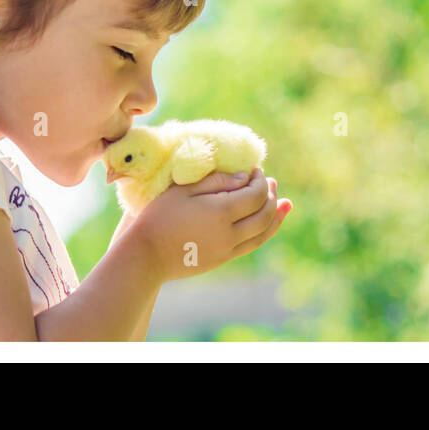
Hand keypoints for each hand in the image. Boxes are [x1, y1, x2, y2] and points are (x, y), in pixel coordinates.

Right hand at [125, 168, 291, 283]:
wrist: (144, 256)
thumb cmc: (158, 217)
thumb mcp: (183, 190)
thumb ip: (216, 181)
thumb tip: (246, 178)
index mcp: (221, 212)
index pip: (255, 194)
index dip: (260, 180)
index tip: (255, 169)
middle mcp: (230, 234)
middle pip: (264, 214)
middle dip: (270, 196)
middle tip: (269, 181)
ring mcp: (227, 250)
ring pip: (263, 233)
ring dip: (276, 216)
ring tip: (285, 204)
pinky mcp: (222, 259)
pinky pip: (252, 245)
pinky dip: (265, 232)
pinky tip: (268, 224)